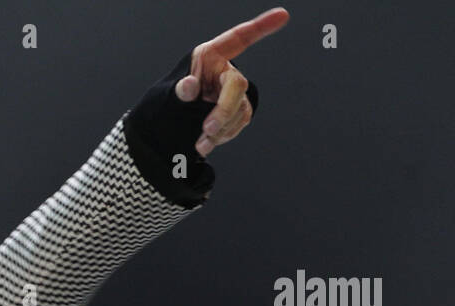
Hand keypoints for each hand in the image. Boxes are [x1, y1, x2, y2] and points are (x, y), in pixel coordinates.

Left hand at [176, 7, 288, 155]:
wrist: (175, 122)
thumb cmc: (174, 99)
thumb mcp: (172, 91)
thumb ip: (181, 89)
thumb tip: (188, 85)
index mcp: (211, 56)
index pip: (239, 38)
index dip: (261, 26)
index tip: (282, 14)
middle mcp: (225, 71)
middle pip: (238, 86)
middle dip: (223, 110)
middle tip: (207, 130)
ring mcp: (234, 92)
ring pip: (239, 110)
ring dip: (221, 130)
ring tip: (201, 142)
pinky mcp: (238, 110)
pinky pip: (238, 123)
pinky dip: (224, 135)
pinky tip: (209, 141)